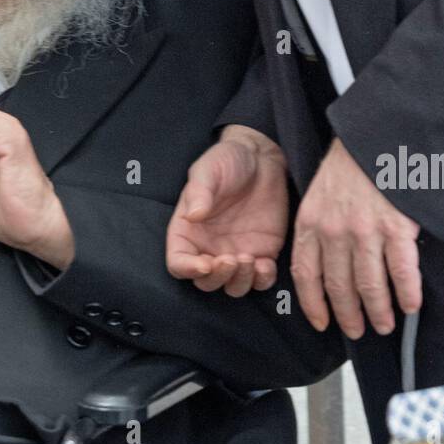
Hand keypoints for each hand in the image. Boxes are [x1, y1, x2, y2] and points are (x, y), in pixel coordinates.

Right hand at [166, 125, 288, 296]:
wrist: (262, 157)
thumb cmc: (227, 160)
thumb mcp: (208, 170)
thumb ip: (200, 192)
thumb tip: (193, 215)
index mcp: (188, 231)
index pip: (178, 263)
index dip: (188, 270)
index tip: (204, 264)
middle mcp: (209, 248)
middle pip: (205, 282)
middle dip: (217, 278)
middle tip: (231, 259)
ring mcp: (236, 253)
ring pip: (233, 286)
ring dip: (239, 281)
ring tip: (249, 259)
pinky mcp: (262, 253)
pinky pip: (261, 281)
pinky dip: (262, 280)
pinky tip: (266, 263)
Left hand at [291, 137, 421, 337]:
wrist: (375, 137)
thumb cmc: (348, 167)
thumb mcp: (318, 195)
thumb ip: (318, 229)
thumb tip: (327, 268)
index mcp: (310, 222)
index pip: (306, 274)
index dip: (314, 304)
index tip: (322, 322)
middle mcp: (334, 231)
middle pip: (339, 286)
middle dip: (349, 315)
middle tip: (358, 330)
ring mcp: (366, 231)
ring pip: (370, 285)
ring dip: (378, 311)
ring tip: (384, 325)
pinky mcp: (396, 227)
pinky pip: (401, 272)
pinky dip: (407, 294)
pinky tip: (410, 306)